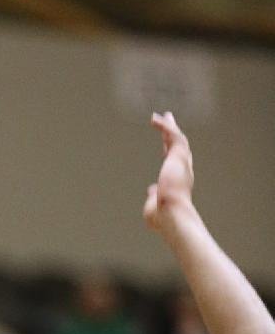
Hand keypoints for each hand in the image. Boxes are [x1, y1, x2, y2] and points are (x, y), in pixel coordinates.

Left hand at [143, 111, 195, 234]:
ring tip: (162, 116)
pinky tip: (154, 120)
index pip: (174, 164)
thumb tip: (150, 189)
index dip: (169, 154)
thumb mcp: (153, 206)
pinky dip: (165, 126)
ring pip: (177, 139)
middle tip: (169, 121)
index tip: (164, 147)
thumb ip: (152, 196)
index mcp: (178, 182)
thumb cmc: (164, 218)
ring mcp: (182, 163)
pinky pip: (173, 135)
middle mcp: (183, 171)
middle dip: (173, 134)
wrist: (172, 216)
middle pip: (179, 147)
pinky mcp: (179, 157)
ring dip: (169, 126)